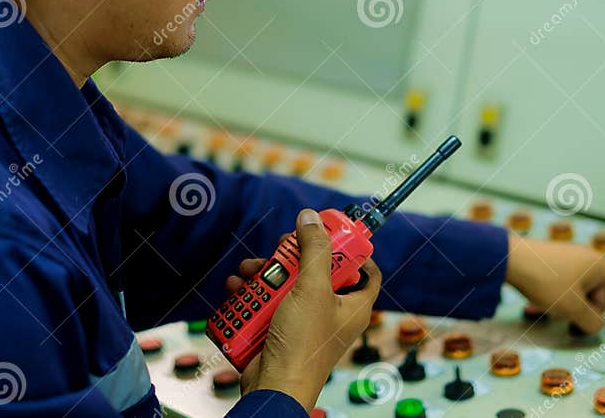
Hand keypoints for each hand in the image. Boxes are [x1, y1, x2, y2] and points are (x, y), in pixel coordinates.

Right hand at [234, 209, 380, 412]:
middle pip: (318, 270)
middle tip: (281, 246)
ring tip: (251, 269)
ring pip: (288, 284)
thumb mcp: (312, 288)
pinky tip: (238, 286)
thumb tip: (311, 217)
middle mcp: (332, 312)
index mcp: (354, 305)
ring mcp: (305, 322)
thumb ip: (314, 249)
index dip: (352, 249)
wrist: (273, 387)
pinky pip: (270, 302)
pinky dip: (254, 293)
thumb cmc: (302, 346)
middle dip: (294, 256)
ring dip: (267, 273)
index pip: (365, 270)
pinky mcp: (281, 330)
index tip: (333, 233)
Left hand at [505, 233, 604, 333]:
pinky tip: (543, 296)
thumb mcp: (572, 308)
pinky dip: (561, 298)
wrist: (507, 258)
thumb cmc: (544, 280)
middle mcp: (590, 260)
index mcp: (601, 266)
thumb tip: (594, 324)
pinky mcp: (556, 264)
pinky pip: (568, 289)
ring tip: (550, 301)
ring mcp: (572, 261)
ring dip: (573, 305)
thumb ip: (591, 322)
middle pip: (602, 297)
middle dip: (589, 310)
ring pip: (583, 295)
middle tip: (565, 309)